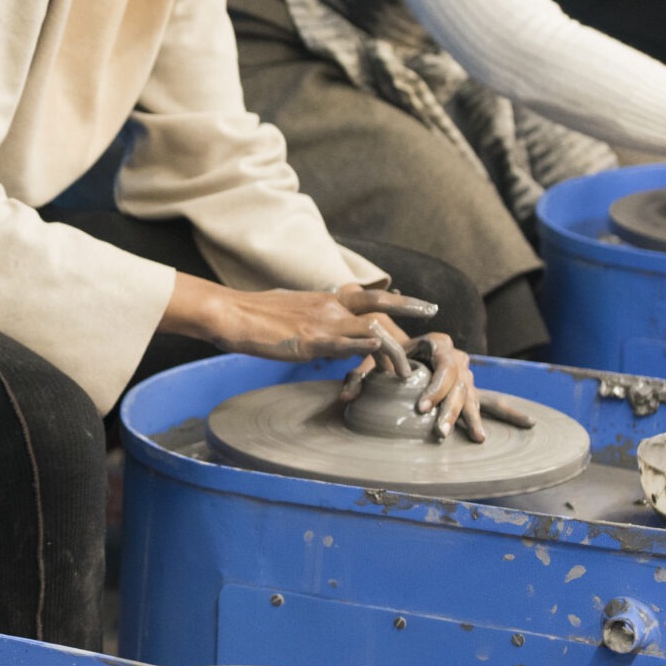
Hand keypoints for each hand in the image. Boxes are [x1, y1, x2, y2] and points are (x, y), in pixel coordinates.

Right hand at [183, 279, 437, 363]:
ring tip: (407, 367)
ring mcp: (322, 322)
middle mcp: (330, 305)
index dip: (397, 302)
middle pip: (380, 304)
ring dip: (394, 347)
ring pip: (371, 327)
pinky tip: (382, 353)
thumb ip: (313, 318)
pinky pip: (346, 343)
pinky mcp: (311, 340)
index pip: (370, 298)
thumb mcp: (291, 310)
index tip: (420, 306)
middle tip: (433, 317)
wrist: (231, 313)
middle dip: (409, 310)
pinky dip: (368, 348)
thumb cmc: (255, 314)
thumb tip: (323, 330)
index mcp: (326, 298)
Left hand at [339, 327, 490, 441]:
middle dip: (449, 409)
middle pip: (459, 383)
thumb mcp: (372, 363)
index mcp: (437, 342)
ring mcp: (464, 371)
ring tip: (451, 437)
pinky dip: (475, 418)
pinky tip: (478, 436)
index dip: (436, 388)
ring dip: (462, 417)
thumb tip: (346, 397)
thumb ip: (358, 377)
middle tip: (438, 432)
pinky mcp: (467, 386)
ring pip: (468, 394)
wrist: (404, 357)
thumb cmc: (387, 357)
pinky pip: (474, 402)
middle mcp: (456, 355)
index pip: (444, 365)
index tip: (421, 409)